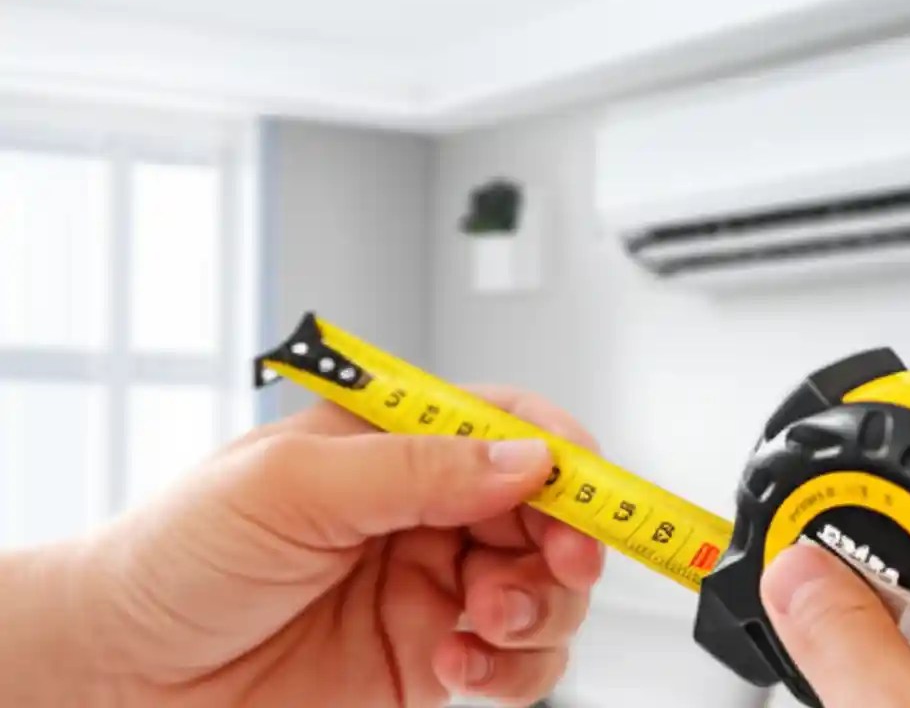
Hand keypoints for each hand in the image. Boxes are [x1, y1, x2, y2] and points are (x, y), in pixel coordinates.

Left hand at [6, 387, 603, 706]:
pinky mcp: (430, 657)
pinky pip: (513, 661)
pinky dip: (512, 668)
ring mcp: (432, 586)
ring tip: (489, 620)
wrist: (123, 675)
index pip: (510, 428)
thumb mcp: (290, 486)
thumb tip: (523, 457)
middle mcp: (424, 511)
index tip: (592, 493)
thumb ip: (414, 467)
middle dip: (569, 539)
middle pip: (548, 511)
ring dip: (541, 608)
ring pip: (546, 589)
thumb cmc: (176, 556)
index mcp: (395, 444)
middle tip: (561, 565)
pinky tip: (462, 662)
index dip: (566, 456)